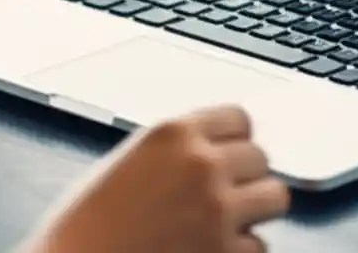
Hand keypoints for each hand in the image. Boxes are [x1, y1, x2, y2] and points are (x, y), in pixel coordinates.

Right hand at [24, 106, 288, 252]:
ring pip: (275, 197)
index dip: (234, 141)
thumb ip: (172, 151)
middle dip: (245, 178)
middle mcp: (201, 165)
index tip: (228, 156)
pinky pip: (260, 244)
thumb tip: (211, 148)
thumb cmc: (82, 228)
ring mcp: (218, 210)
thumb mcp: (124, 163)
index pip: (240, 118)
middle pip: (261, 157)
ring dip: (255, 211)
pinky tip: (211, 250)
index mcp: (172, 133)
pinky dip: (241, 250)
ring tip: (228, 223)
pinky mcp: (226, 252)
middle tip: (222, 196)